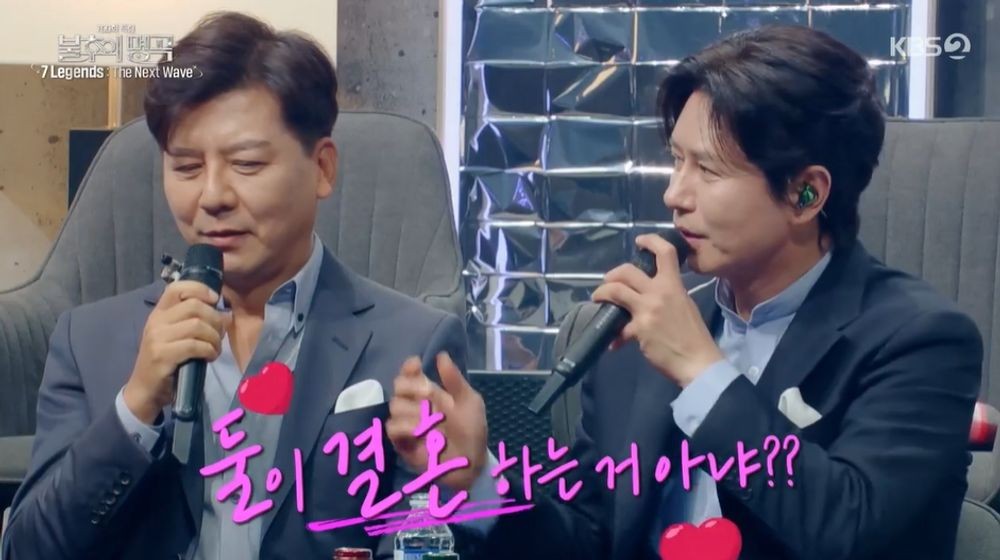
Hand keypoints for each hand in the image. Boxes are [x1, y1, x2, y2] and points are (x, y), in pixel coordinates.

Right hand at [123, 280, 227, 423]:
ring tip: (215, 349)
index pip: (176, 288)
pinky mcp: (162, 355)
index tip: (214, 300)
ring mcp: (157, 338)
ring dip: (214, 338)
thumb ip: (194, 321)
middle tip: (218, 335)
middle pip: (194, 306)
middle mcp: (156, 321)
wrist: (145, 390)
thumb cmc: (166, 361)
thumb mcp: (176, 337)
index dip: (199, 289)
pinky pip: (195, 345)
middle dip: (214, 319)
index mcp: (159, 313)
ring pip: (197, 325)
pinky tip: (209, 357)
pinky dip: (209, 350)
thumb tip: (225, 313)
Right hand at [387, 352, 488, 491]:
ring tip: (432, 421)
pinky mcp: (402, 443)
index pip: (410, 373)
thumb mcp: (469, 401)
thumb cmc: (472, 430)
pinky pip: (392, 428)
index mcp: (430, 392)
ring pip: (395, 405)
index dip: (409, 367)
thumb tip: (441, 355)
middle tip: (429, 393)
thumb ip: (454, 380)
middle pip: (398, 385)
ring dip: (414, 410)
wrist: (472, 462)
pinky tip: (421, 431)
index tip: (416, 365)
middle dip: (412, 386)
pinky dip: (405, 426)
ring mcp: (407, 423)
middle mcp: (415, 404)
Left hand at [590, 234, 722, 386]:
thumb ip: (668, 295)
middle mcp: (659, 292)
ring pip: (615, 291)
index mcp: (674, 285)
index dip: (650, 241)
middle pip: (627, 271)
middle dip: (612, 275)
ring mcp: (647, 310)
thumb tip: (649, 295)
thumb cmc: (694, 336)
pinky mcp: (638, 329)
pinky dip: (614, 335)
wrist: (698, 361)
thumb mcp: (685, 306)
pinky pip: (618, 328)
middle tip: (608, 283)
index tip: (639, 241)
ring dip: (601, 294)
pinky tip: (614, 343)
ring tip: (598, 300)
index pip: (665, 253)